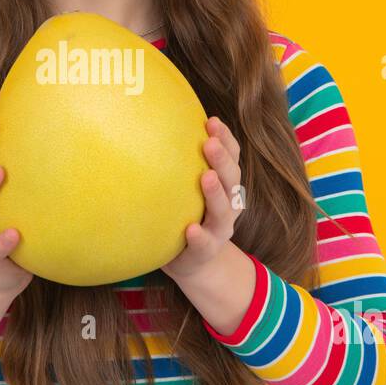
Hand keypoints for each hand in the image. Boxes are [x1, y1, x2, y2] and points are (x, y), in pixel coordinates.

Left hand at [162, 115, 245, 281]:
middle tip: (209, 142)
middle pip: (231, 179)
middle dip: (223, 160)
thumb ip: (180, 165)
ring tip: (206, 176)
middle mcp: (228, 206)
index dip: (226, 139)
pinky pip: (204, 244)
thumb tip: (152, 124)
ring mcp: (219, 230)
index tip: (211, 121)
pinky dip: (199, 236)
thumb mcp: (187, 190)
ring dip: (216, 193)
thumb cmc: (185, 215)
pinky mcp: (206, 252)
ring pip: (223, 211)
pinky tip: (190, 229)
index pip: (232, 158)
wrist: (194, 263)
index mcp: (226, 187)